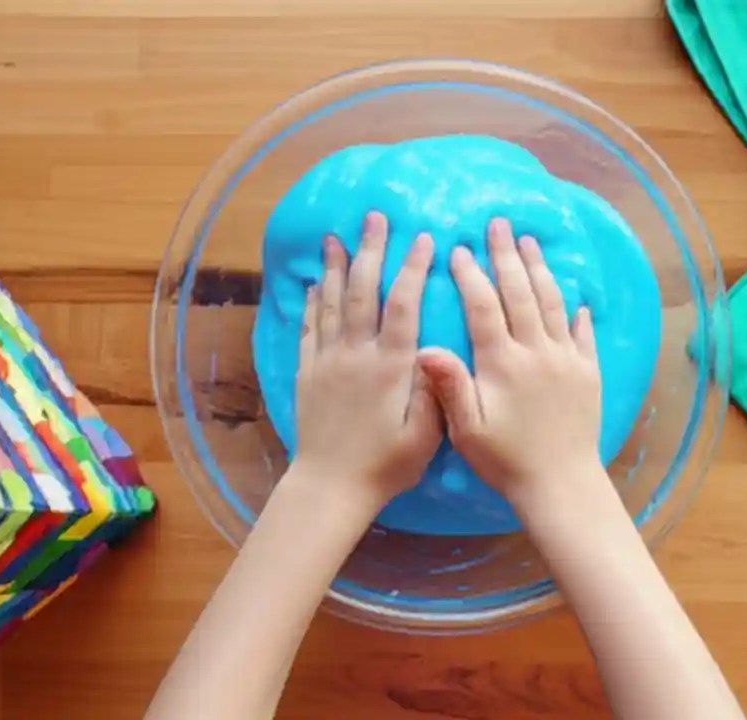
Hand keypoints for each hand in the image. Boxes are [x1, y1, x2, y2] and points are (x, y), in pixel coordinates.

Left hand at [291, 212, 441, 505]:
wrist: (331, 487)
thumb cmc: (386, 465)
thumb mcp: (424, 435)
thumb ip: (433, 390)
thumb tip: (438, 348)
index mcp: (391, 367)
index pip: (404, 305)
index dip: (413, 268)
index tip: (423, 239)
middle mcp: (356, 355)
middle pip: (363, 291)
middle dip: (370, 251)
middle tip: (375, 217)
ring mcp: (328, 362)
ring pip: (331, 303)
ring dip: (336, 266)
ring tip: (337, 236)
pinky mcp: (308, 374)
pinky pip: (308, 328)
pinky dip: (312, 302)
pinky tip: (315, 283)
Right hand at [417, 217, 604, 508]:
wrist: (560, 483)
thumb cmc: (506, 459)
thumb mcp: (466, 428)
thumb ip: (449, 385)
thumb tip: (425, 347)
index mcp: (502, 363)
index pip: (483, 307)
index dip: (470, 276)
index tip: (459, 249)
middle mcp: (536, 352)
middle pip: (520, 293)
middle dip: (507, 255)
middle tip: (498, 224)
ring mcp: (566, 359)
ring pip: (552, 303)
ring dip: (539, 269)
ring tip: (530, 241)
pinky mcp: (588, 372)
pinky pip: (584, 333)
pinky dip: (578, 312)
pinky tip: (575, 298)